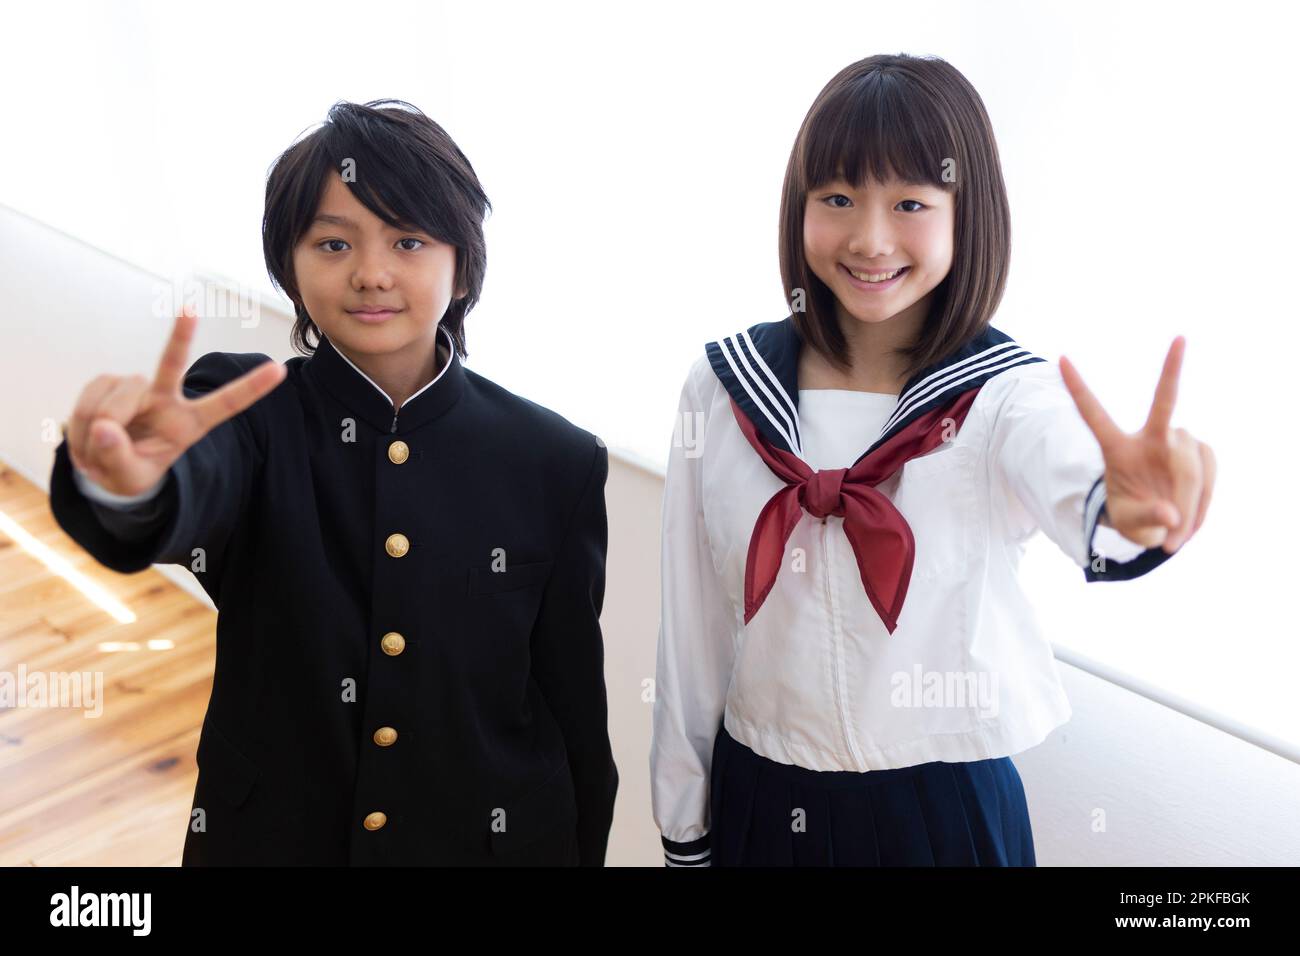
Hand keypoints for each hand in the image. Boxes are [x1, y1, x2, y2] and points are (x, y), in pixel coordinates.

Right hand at [65, 307, 285, 496]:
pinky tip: (88, 432)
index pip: (227, 403)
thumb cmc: (128, 472)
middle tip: (189, 310)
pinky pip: (92, 394)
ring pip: (116, 397)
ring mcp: (139, 388)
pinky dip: (82, 417)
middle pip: (172, 365)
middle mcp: (167, 399)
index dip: (252, 388)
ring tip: (98, 446)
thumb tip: (104, 428)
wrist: (101, 464)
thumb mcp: (128, 479)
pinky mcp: (111, 381)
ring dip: (97, 424)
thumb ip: (118, 458)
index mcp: (189, 425)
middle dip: (180, 336)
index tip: (278, 369)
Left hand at [1059, 336, 1214, 553]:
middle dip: (1171, 368)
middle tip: (1180, 340)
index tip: (1061, 358)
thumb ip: (1145, 520)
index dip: (1077, 388)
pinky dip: (1203, 501)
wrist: (1162, 524)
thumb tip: (1169, 514)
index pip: (1093, 413)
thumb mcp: (1130, 526)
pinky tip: (1191, 523)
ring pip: (1190, 462)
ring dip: (1188, 502)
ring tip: (1176, 538)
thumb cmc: (1135, 518)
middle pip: (1164, 405)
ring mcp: (1176, 441)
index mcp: (1115, 448)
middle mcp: (1148, 437)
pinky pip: (1208, 471)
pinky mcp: (1200, 451)